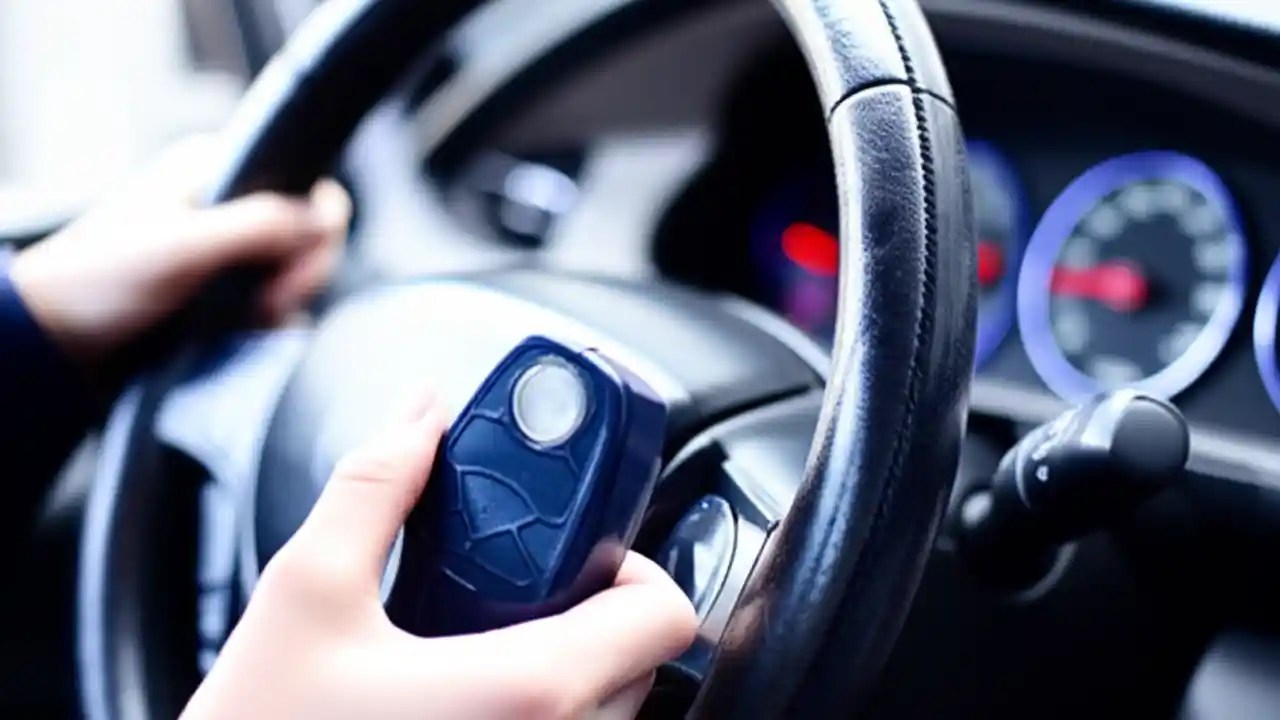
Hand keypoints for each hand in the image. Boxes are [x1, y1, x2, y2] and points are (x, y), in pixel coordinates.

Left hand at [9, 137, 350, 370]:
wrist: (56, 335)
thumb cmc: (101, 279)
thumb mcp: (183, 246)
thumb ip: (258, 226)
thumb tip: (325, 219)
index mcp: (218, 168)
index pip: (307, 184)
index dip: (315, 230)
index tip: (290, 272)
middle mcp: (229, 200)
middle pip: (309, 231)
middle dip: (301, 274)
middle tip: (268, 305)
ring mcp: (229, 244)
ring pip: (296, 268)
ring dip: (285, 300)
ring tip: (248, 320)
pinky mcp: (225, 284)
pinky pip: (276, 297)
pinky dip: (270, 317)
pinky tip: (244, 329)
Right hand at [181, 392, 697, 719]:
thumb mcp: (307, 591)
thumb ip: (377, 487)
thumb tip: (419, 415)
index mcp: (528, 692)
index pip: (666, 616)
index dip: (636, 568)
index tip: (582, 555)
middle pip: (640, 663)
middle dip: (595, 615)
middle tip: (523, 592)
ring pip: (610, 714)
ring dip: (572, 669)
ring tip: (482, 645)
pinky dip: (541, 713)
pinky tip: (461, 697)